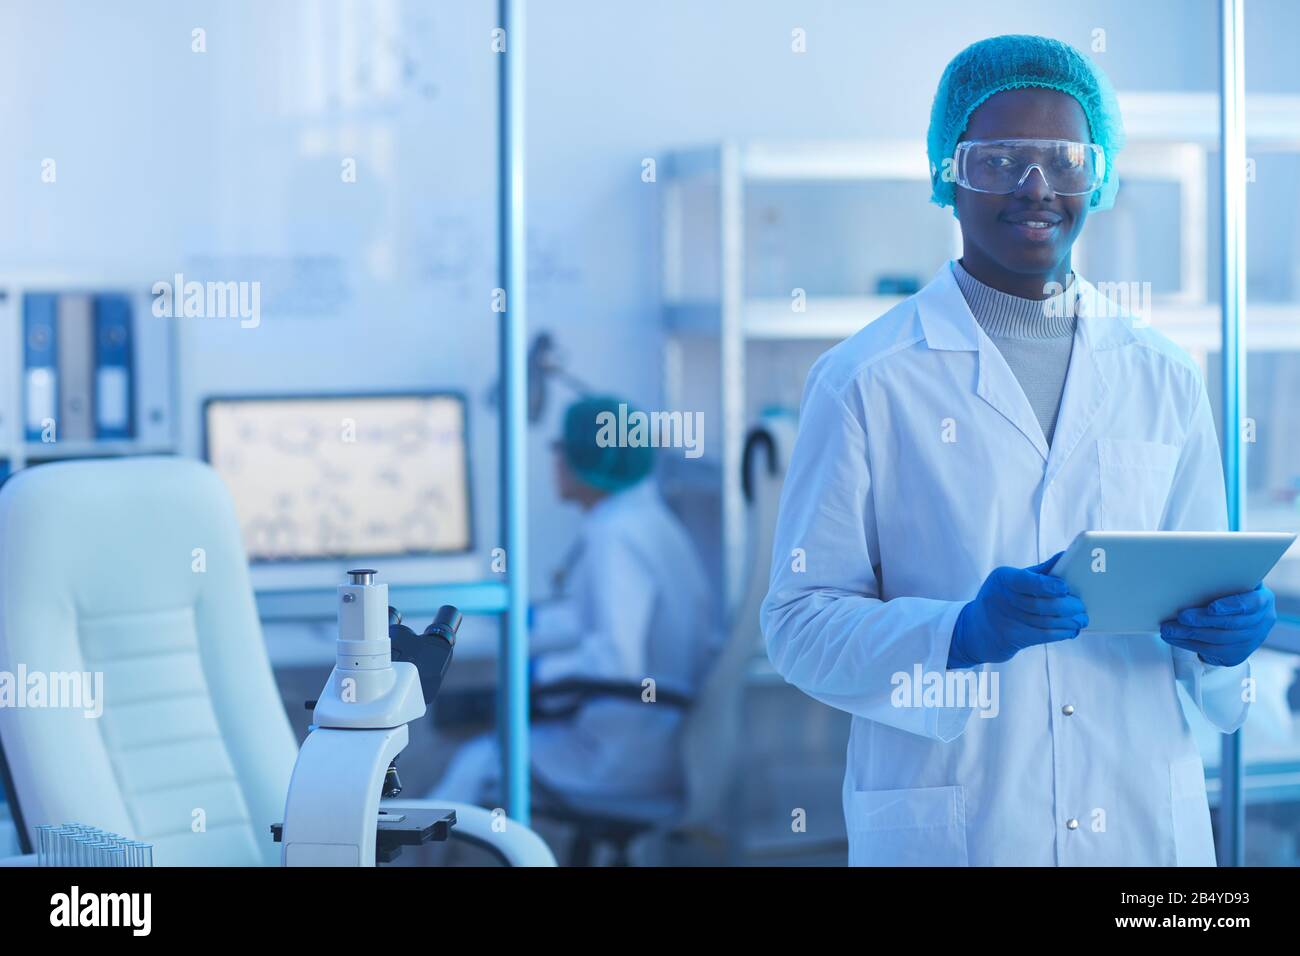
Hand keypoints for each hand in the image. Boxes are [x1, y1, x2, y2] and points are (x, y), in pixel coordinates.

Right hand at [948, 553, 1088, 668]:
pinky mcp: (1014, 638)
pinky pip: (1043, 635)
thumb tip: (1066, 557)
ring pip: (1045, 622)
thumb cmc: (1001, 596)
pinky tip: (1071, 630)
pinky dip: (1061, 633)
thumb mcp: (1011, 580)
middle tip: (1081, 606)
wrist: (978, 628)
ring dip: (1068, 622)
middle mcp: (1002, 599)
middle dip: (1066, 606)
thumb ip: (1038, 572)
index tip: (1065, 588)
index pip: (1026, 581)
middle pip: (1040, 604)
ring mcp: (1007, 620)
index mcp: (1003, 579)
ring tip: (1081, 619)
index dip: (1048, 585)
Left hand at [1160, 584, 1275, 666]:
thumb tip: (1192, 572)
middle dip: (1202, 621)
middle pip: (1231, 624)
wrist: (1238, 614)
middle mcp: (1262, 621)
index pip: (1251, 604)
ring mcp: (1252, 640)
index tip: (1212, 607)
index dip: (1232, 606)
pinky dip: (1190, 644)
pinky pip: (1213, 652)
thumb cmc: (1230, 593)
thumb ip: (1221, 581)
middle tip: (1181, 617)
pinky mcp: (1238, 654)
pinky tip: (1175, 638)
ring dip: (1190, 635)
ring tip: (1169, 629)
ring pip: (1219, 641)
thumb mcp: (1231, 582)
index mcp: (1262, 599)